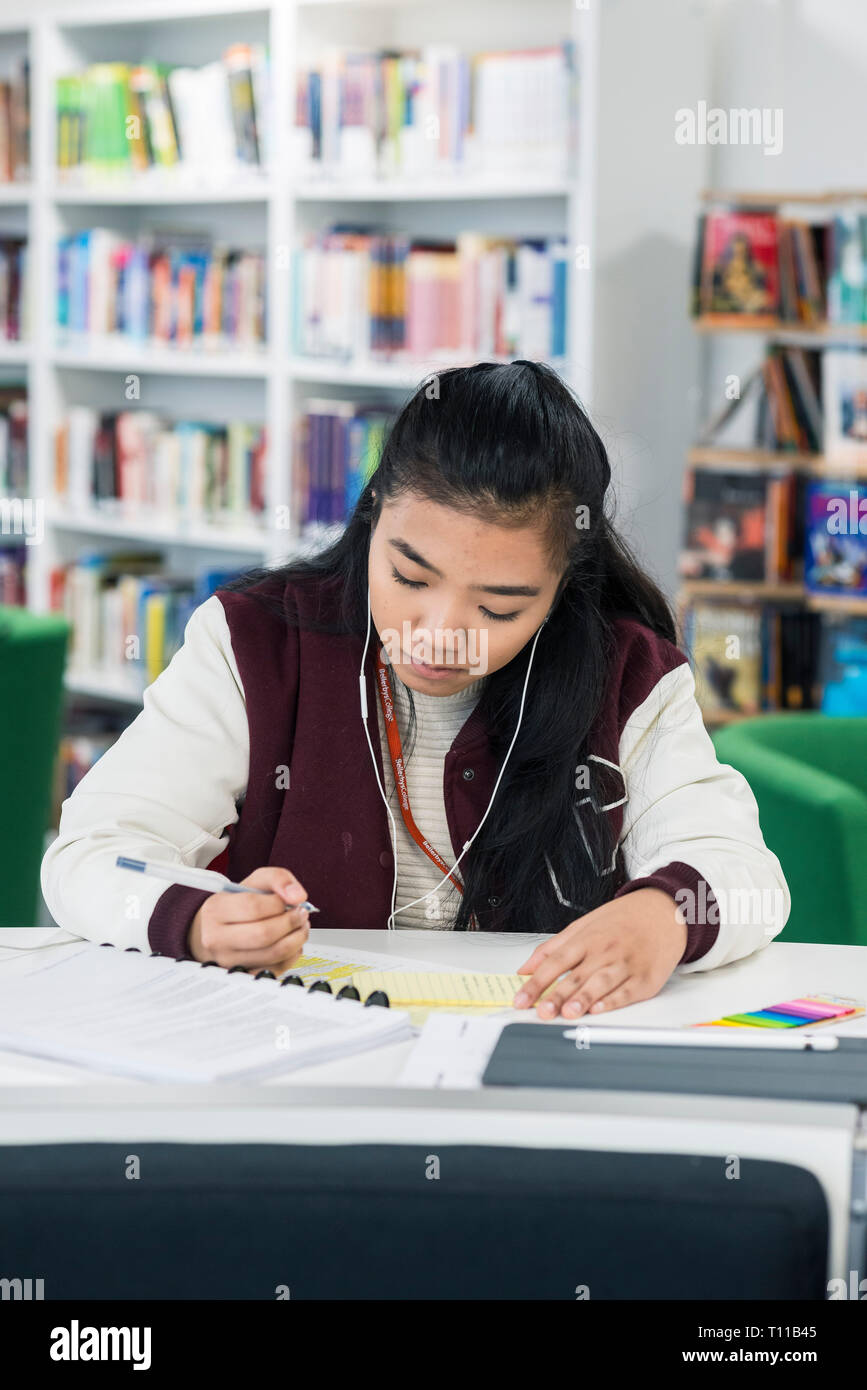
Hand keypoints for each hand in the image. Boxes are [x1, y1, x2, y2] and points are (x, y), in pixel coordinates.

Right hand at [188, 866, 312, 972]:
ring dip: (297, 939)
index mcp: (216, 910)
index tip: (290, 900)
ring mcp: (228, 960)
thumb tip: (298, 895)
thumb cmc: (238, 904)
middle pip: (263, 934)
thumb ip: (278, 878)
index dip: (279, 903)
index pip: (253, 907)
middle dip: (291, 923)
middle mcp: (217, 938)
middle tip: (302, 914)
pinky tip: (292, 943)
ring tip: (301, 927)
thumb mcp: (255, 881)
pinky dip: (292, 955)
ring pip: (273, 954)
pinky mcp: (243, 974)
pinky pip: (275, 969)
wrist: (217, 928)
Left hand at [512, 888, 687, 1018]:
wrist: (663, 912)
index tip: (521, 999)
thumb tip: (525, 969)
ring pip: (601, 984)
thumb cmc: (622, 920)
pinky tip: (600, 1009)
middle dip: (557, 995)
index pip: (555, 962)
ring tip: (567, 1012)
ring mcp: (626, 964)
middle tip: (541, 1011)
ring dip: (583, 999)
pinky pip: (627, 992)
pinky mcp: (646, 978)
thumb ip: (552, 948)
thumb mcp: (583, 925)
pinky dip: (613, 1001)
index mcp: (586, 939)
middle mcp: (605, 951)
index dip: (536, 982)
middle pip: (576, 975)